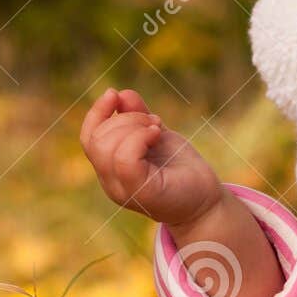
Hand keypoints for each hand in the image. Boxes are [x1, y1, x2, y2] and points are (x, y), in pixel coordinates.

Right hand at [80, 88, 222, 227]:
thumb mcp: (157, 137)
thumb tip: (121, 94)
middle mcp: (112, 183)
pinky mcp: (141, 192)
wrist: (207, 202)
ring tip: (157, 129)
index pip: (89, 138)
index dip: (96, 113)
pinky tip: (157, 135)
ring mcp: (124, 190)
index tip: (113, 93)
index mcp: (111, 170)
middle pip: (97, 139)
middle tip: (154, 121)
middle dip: (125, 119)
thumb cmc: (182, 171)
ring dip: (133, 126)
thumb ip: (137, 117)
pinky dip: (139, 138)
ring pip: (106, 146)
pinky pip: (124, 158)